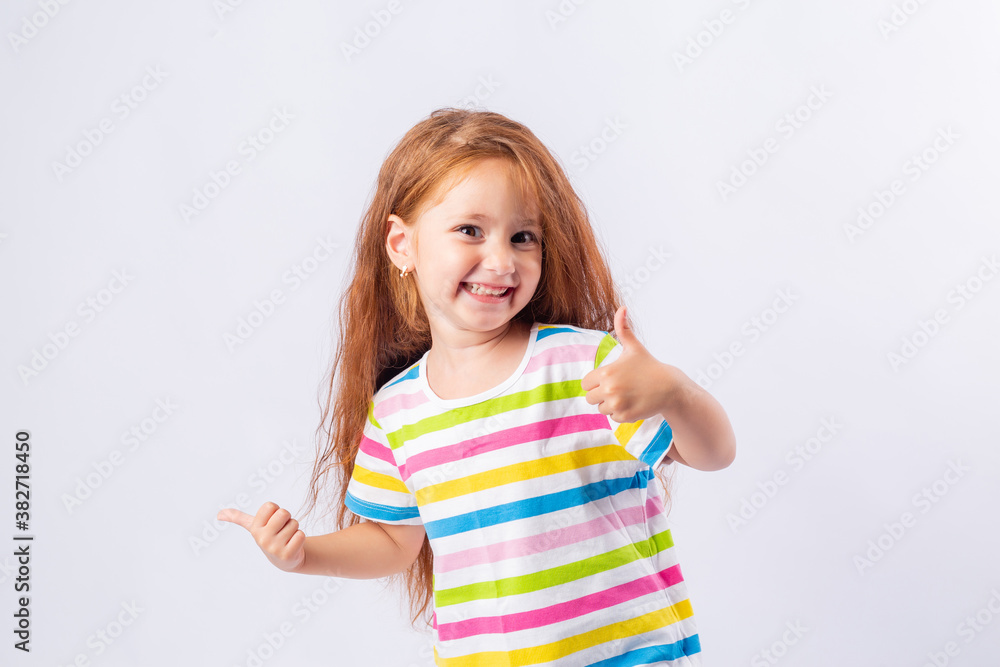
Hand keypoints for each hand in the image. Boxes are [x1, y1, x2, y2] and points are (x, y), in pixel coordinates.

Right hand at [217, 502, 305, 572]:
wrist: (285, 559)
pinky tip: (294, 545)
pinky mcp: (288, 554)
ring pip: (294, 523)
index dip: (275, 510)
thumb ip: (238, 518)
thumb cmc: (270, 537)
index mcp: (255, 529)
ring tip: (288, 537)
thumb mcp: (253, 527)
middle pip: (283, 513)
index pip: (270, 506)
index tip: (273, 520)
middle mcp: (262, 539)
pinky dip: (300, 537)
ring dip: (294, 528)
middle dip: (287, 519)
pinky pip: (301, 535)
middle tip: (283, 528)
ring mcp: (274, 548)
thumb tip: (219, 514)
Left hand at [582, 305, 686, 423]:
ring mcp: (617, 404)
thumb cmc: (649, 367)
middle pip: (590, 398)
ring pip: (601, 409)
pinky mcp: (625, 416)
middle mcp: (610, 389)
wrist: (670, 388)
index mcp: (607, 372)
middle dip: (600, 395)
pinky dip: (620, 413)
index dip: (595, 382)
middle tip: (618, 389)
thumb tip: (622, 308)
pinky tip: (632, 404)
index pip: (586, 384)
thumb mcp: (634, 348)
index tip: (609, 379)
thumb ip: (623, 329)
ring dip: (610, 404)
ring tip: (626, 395)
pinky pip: (612, 417)